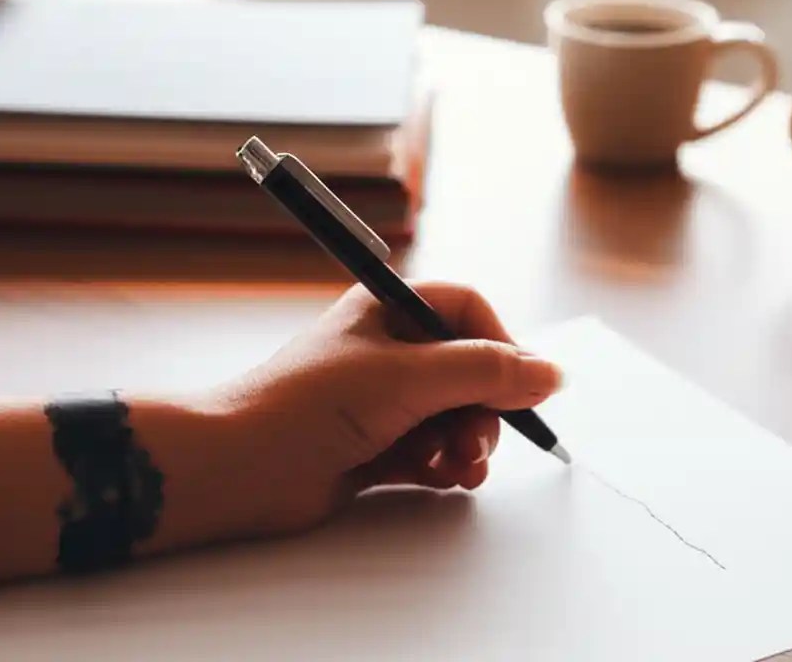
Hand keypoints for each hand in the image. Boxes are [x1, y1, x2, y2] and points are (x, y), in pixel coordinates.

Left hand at [177, 282, 562, 540]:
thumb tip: (550, 373)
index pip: (467, 313)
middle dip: (483, 410)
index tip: (523, 387)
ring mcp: (380, 402)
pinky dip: (443, 467)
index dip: (502, 346)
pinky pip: (430, 452)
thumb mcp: (409, 377)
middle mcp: (386, 352)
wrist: (241, 467)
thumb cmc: (309, 404)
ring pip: (453, 417)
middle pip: (467, 372)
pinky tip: (440, 479)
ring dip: (467, 443)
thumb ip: (486, 374)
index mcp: (387, 311)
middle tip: (480, 441)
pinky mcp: (373, 448)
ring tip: (459, 467)